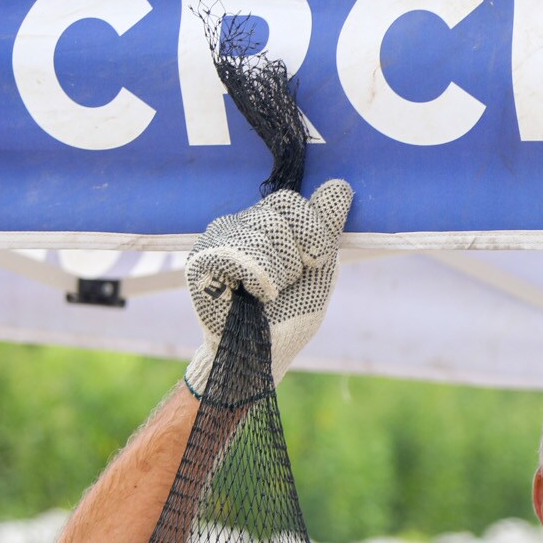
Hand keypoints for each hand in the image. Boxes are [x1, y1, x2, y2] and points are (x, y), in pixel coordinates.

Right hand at [183, 179, 352, 396]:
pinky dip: (261, 279)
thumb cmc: (287, 317)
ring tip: (266, 294)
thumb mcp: (319, 270)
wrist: (260, 357)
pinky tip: (252, 296)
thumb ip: (327, 229)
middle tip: (286, 283)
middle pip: (283, 206)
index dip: (313, 235)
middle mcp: (240, 223)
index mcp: (268, 223)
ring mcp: (218, 237)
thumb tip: (340, 185)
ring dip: (281, 273)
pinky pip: (244, 251)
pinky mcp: (202, 258)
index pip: (294, 201)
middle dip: (299, 253)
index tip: (311, 265)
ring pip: (267, 229)